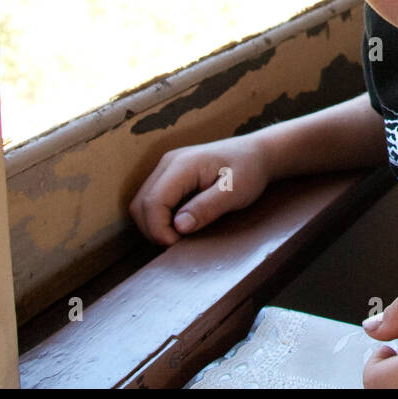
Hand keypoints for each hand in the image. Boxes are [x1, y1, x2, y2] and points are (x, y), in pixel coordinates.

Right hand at [128, 135, 270, 244]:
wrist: (256, 153)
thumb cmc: (250, 170)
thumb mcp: (235, 191)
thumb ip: (207, 207)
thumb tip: (178, 227)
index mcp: (183, 165)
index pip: (152, 202)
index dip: (158, 229)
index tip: (178, 245)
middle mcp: (168, 163)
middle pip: (140, 205)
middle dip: (153, 230)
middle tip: (179, 244)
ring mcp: (166, 168)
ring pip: (141, 204)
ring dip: (154, 225)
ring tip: (180, 236)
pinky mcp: (169, 176)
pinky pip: (152, 201)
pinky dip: (159, 218)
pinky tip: (181, 224)